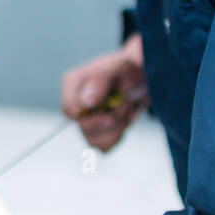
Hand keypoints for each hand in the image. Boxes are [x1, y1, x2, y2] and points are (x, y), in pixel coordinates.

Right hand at [61, 33, 149, 151]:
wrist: (145, 79)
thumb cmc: (129, 69)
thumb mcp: (119, 68)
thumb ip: (100, 81)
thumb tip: (87, 103)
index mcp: (73, 85)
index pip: (70, 110)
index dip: (92, 115)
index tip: (111, 106)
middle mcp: (76, 103)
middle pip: (84, 128)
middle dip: (112, 119)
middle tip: (125, 101)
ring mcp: (86, 119)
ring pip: (94, 141)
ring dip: (117, 128)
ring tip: (126, 108)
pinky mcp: (97, 132)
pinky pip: (104, 147)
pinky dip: (119, 135)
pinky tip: (124, 119)